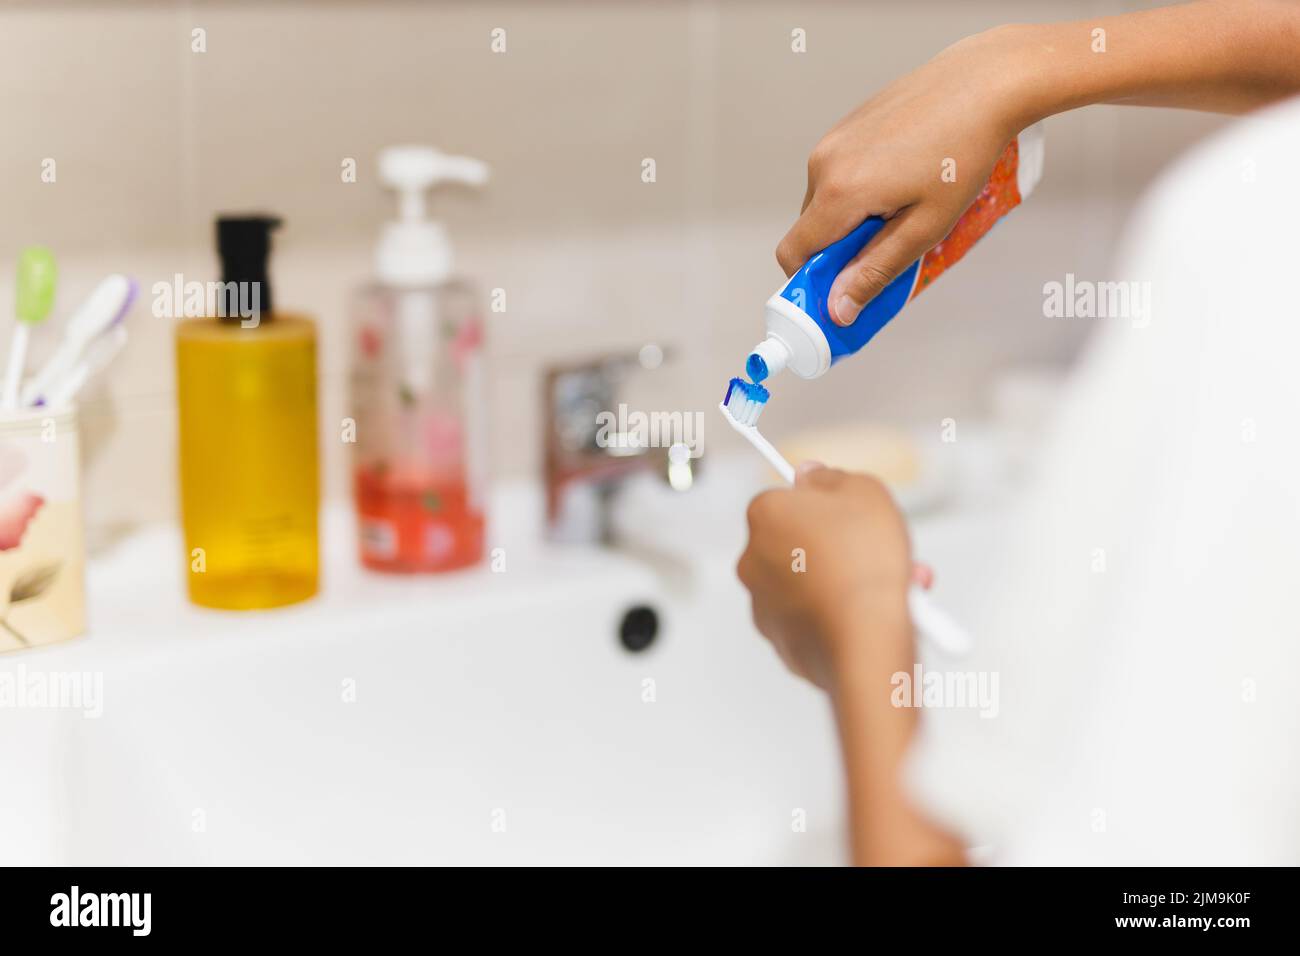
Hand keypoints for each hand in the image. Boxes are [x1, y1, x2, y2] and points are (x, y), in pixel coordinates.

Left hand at [736, 464, 917, 690]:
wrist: (865, 642)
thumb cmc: (864, 564)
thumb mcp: (864, 491)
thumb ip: (832, 478)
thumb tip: (810, 475)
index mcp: (765, 515)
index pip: (788, 498)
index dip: (825, 505)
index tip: (851, 513)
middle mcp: (753, 560)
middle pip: (800, 543)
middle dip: (843, 547)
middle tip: (882, 551)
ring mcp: (764, 605)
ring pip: (811, 584)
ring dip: (848, 581)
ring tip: (896, 588)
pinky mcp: (783, 643)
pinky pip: (816, 621)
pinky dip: (841, 617)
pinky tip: (874, 616)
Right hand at [775, 26, 1030, 324]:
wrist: (983, 82)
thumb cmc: (963, 153)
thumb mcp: (925, 227)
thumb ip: (875, 271)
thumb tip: (838, 310)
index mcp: (840, 192)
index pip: (794, 254)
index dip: (811, 281)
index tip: (843, 290)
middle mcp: (824, 163)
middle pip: (811, 229)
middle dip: (841, 248)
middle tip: (893, 244)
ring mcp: (833, 139)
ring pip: (824, 201)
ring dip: (852, 217)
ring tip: (905, 202)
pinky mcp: (845, 125)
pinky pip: (837, 174)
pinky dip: (858, 189)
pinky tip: (902, 176)